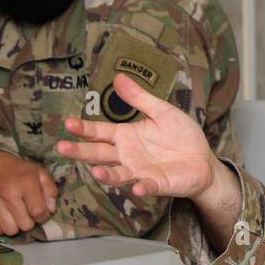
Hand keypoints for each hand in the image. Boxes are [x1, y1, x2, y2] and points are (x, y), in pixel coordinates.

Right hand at [0, 149, 58, 234]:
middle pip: (25, 224)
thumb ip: (50, 190)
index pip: (38, 211)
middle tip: (26, 213)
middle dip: (30, 222)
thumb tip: (50, 210)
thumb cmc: (18, 171)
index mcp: (26, 182)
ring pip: (11, 231)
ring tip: (15, 215)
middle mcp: (8, 191)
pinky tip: (3, 217)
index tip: (41, 214)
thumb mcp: (39, 173)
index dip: (43, 217)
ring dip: (15, 226)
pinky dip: (1, 227)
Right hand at [56, 73, 224, 201]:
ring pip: (117, 174)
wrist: (203, 160)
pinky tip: (136, 187)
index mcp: (126, 136)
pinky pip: (146, 186)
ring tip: (95, 172)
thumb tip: (118, 77)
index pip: (100, 132)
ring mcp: (139, 172)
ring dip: (106, 175)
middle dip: (81, 152)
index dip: (84, 128)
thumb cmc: (181, 136)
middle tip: (61, 147)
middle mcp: (127, 156)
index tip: (68, 123)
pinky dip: (141, 187)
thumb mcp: (161, 112)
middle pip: (99, 154)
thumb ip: (140, 98)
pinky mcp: (156, 184)